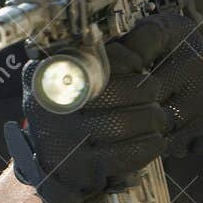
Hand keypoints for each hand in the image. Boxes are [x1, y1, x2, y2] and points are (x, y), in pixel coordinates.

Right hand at [6, 12, 189, 202]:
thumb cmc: (75, 115)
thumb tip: (148, 34)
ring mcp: (61, 140)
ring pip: (124, 123)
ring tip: (157, 118)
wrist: (53, 167)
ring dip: (152, 120)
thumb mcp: (76, 80)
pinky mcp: (79, 168)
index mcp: (45, 76)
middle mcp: (47, 107)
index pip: (95, 60)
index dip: (126, 61)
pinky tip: (153, 140)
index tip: (138, 65)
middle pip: (115, 92)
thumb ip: (104, 58)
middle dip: (147, 93)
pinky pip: (128, 153)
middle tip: (156, 95)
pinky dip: (150, 145)